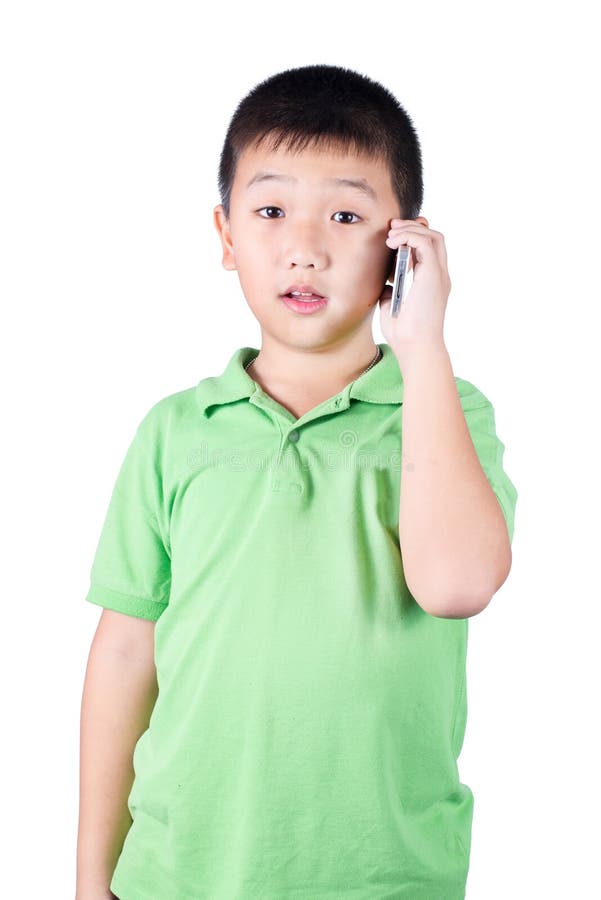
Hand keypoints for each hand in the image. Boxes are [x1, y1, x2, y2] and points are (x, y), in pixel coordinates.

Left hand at [378, 218, 451, 367]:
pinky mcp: (433, 275)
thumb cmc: (404, 335)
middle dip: (413, 227)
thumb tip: (384, 283)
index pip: (429, 250)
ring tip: (391, 234)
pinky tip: (393, 242)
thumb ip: (390, 292)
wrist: (414, 348)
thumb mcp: (391, 307)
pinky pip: (426, 243)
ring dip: (411, 229)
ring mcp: (439, 275)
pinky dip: (409, 236)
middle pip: (435, 238)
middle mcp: (439, 277)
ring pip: (434, 236)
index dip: (413, 238)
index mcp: (432, 284)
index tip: (392, 238)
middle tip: (391, 228)